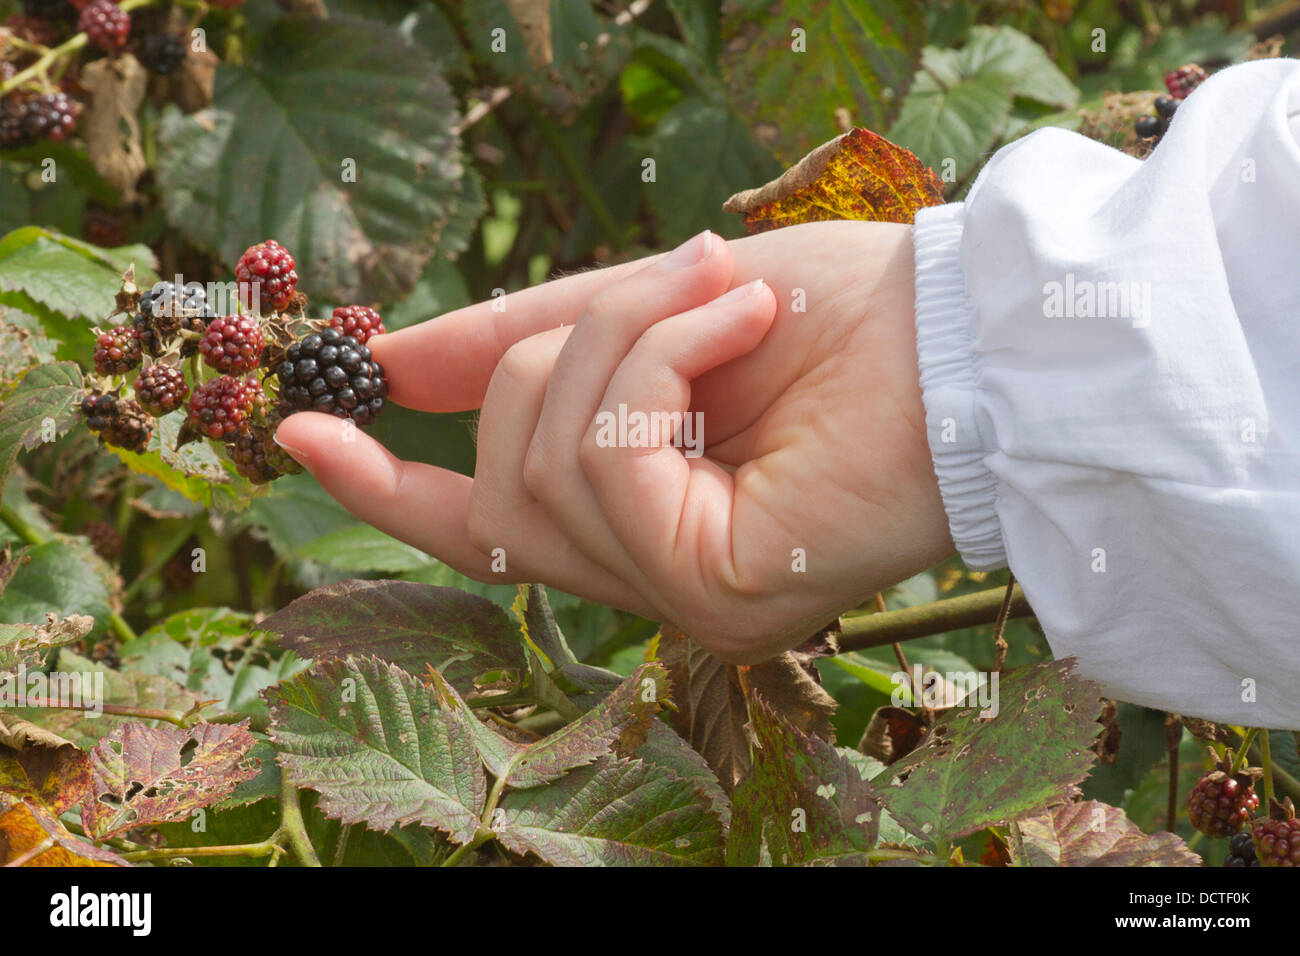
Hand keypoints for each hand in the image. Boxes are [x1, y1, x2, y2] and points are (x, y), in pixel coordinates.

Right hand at [274, 221, 954, 661]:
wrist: (971, 332)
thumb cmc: (835, 317)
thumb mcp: (651, 307)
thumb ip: (527, 336)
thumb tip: (392, 360)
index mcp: (638, 516)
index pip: (479, 524)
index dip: (380, 482)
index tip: (295, 429)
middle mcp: (650, 575)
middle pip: (495, 479)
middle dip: (560, 349)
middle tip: (681, 279)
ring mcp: (679, 597)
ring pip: (537, 465)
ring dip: (621, 339)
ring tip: (726, 291)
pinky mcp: (712, 591)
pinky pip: (603, 463)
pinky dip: (658, 363)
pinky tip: (741, 321)